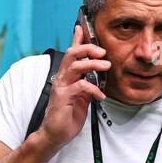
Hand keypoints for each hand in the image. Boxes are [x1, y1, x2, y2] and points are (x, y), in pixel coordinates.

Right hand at [36, 24, 111, 149]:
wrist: (55, 135)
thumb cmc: (67, 117)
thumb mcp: (81, 98)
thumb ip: (86, 86)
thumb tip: (96, 78)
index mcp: (66, 77)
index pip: (71, 54)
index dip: (76, 40)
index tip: (82, 27)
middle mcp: (61, 79)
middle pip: (72, 54)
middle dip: (88, 48)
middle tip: (103, 52)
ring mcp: (61, 87)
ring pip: (75, 66)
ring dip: (92, 63)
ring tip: (106, 66)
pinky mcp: (63, 98)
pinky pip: (80, 86)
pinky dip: (93, 88)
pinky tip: (100, 96)